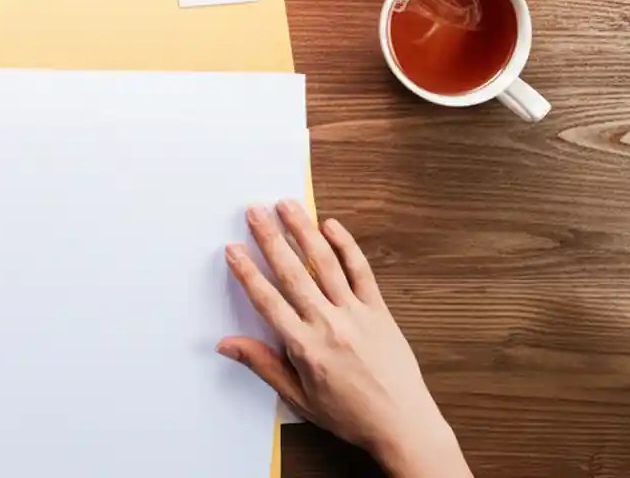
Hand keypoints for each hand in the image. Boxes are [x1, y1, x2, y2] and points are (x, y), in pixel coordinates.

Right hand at [218, 201, 470, 477]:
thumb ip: (263, 364)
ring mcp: (356, 313)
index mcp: (306, 347)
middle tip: (254, 211)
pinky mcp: (379, 310)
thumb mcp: (298, 397)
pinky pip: (361, 271)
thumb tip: (227, 345)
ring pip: (324, 263)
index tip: (233, 250)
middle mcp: (329, 324)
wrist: (402, 424)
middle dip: (270, 238)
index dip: (248, 273)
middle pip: (293, 272)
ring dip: (303, 231)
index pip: (268, 301)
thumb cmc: (350, 415)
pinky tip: (331, 225)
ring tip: (287, 205)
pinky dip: (346, 246)